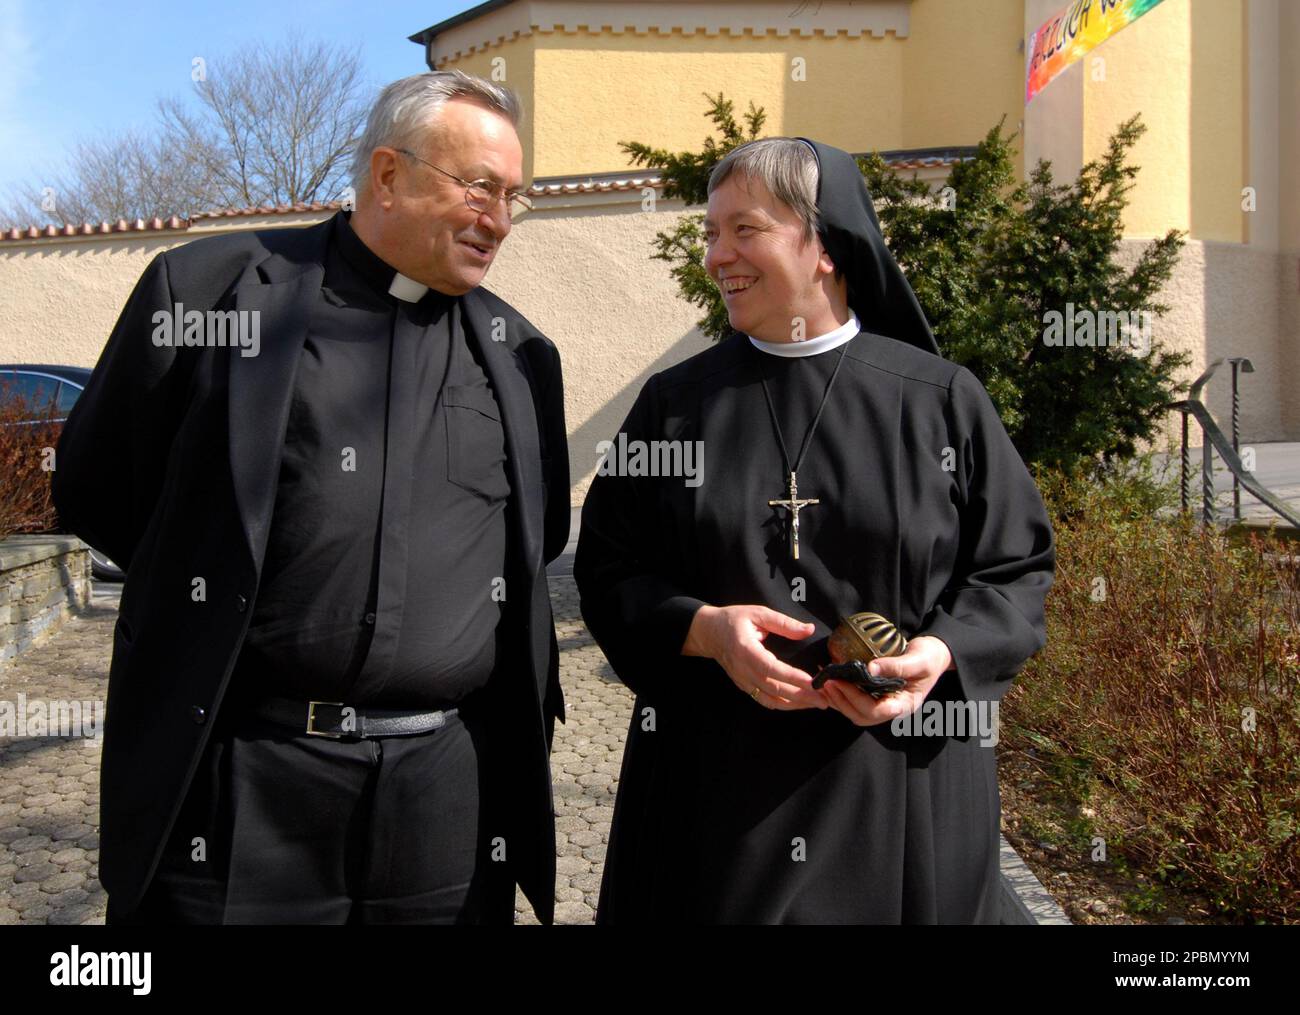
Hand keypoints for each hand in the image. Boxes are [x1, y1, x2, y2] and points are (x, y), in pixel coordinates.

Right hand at [683, 604, 826, 710]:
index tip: (813, 682)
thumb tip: (809, 630)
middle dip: (801, 696)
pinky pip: (764, 700)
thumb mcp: (758, 613)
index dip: (792, 677)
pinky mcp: (744, 686)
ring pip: (770, 700)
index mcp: (746, 650)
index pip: (771, 667)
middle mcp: (743, 670)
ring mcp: (743, 681)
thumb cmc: (734, 620)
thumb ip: (783, 623)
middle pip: (774, 689)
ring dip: (795, 704)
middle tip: (825, 699)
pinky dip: (783, 705)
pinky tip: (799, 704)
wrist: (708, 633)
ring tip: (817, 703)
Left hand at [820, 635, 952, 725]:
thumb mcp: (918, 660)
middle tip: (828, 682)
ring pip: (857, 713)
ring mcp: (884, 704)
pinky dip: (842, 696)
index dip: (856, 699)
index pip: (877, 711)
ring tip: (825, 683)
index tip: (841, 682)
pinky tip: (832, 683)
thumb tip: (869, 668)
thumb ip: (896, 666)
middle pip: (863, 716)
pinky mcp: (876, 697)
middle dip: (843, 701)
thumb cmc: (930, 657)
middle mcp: (892, 709)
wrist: (934, 655)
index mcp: (905, 704)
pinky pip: (856, 703)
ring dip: (839, 701)